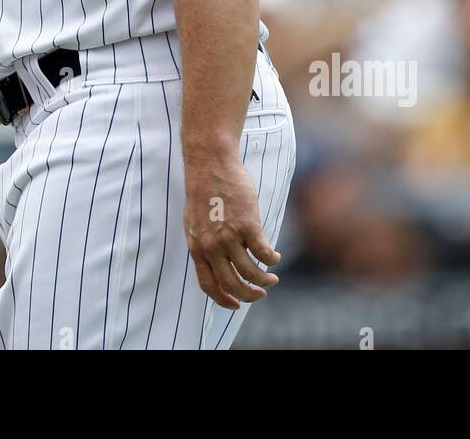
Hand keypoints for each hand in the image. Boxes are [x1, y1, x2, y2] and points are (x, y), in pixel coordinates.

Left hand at [183, 154, 280, 309]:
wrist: (210, 163)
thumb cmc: (204, 189)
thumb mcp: (194, 222)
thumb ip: (204, 243)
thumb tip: (215, 262)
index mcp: (196, 247)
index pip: (208, 285)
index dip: (223, 300)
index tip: (235, 305)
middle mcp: (211, 246)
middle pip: (232, 284)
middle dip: (249, 295)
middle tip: (260, 294)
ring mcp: (229, 236)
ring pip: (251, 272)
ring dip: (265, 280)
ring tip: (272, 278)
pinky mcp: (247, 225)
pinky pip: (263, 252)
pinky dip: (272, 259)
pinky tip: (275, 256)